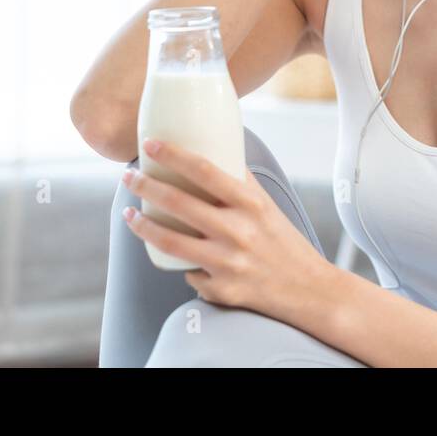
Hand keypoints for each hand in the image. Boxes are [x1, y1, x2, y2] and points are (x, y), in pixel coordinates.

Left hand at [123, 138, 337, 324]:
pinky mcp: (222, 291)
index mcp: (251, 204)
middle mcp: (238, 232)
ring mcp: (228, 263)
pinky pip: (189, 274)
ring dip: (144, 226)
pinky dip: (181, 265)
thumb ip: (239, 183)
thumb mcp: (266, 206)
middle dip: (146, 186)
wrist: (308, 290)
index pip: (206, 171)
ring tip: (129, 215)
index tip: (151, 144)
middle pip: (179, 204)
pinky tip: (174, 259)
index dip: (174, 155)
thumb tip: (213, 153)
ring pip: (171, 242)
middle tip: (129, 177)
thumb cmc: (283, 241)